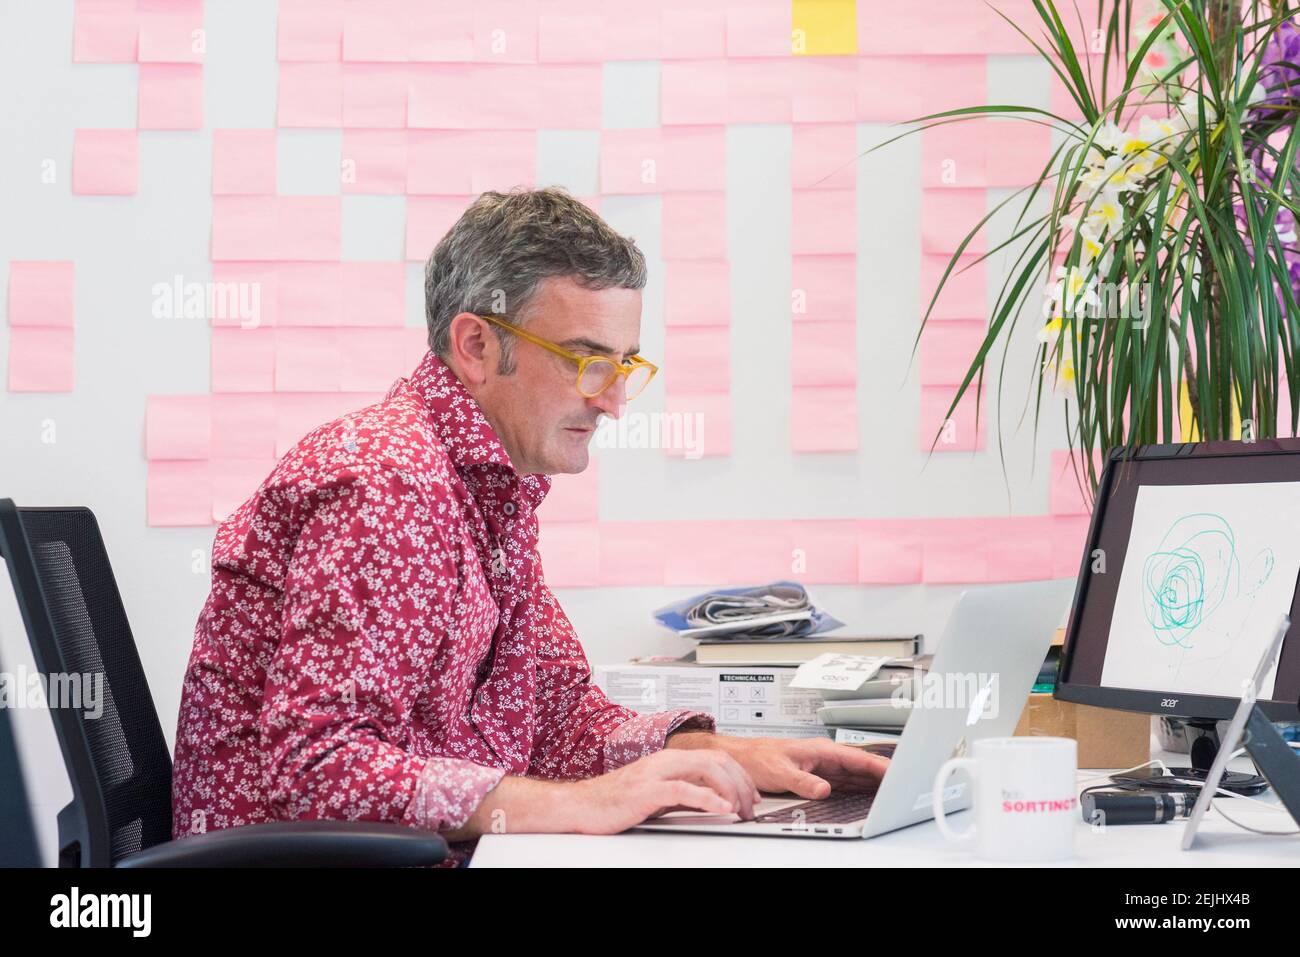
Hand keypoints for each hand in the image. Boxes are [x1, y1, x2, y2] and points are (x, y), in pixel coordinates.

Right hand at [567, 748, 762, 833]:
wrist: (581, 806)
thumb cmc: (614, 801)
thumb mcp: (657, 795)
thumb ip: (683, 793)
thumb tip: (711, 800)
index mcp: (669, 758)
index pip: (715, 757)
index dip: (739, 775)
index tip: (751, 795)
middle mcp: (665, 760)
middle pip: (717, 760)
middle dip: (741, 782)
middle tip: (751, 806)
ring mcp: (656, 773)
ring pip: (706, 769)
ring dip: (730, 790)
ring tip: (740, 809)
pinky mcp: (647, 790)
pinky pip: (684, 790)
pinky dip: (708, 797)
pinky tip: (721, 807)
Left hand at [670, 732, 889, 799]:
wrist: (740, 757)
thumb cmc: (756, 757)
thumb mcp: (779, 771)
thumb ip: (803, 781)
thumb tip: (824, 789)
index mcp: (820, 750)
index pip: (856, 758)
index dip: (878, 765)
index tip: (896, 772)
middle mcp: (824, 756)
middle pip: (861, 766)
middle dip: (883, 774)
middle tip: (905, 784)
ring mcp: (823, 766)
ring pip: (856, 774)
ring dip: (874, 782)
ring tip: (894, 791)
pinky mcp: (819, 776)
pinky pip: (846, 782)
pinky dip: (861, 787)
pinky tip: (870, 794)